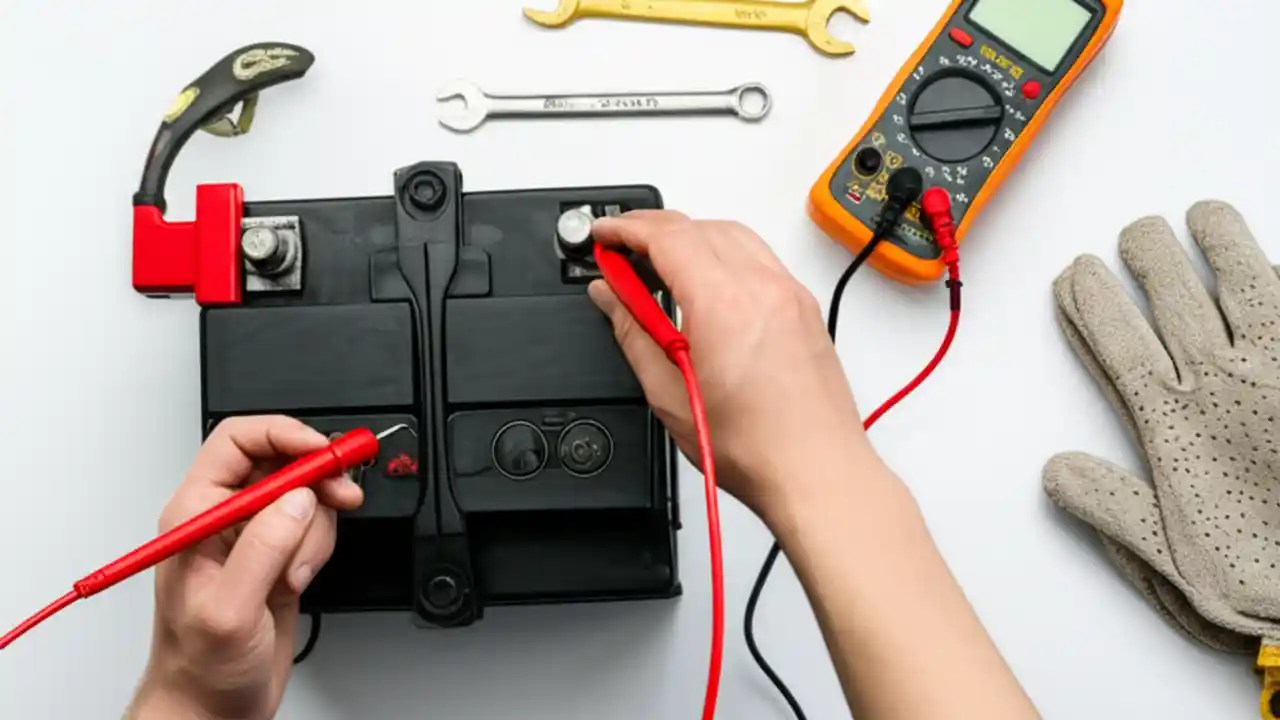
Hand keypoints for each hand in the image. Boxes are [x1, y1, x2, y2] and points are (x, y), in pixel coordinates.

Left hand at [127, 416, 362, 719]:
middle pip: (280, 460)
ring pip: (305, 495)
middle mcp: (224, 517)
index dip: (282, 433)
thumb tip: (296, 499)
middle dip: (316, 477)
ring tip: (298, 570)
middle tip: (342, 491)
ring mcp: (254, 536)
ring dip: (316, 530)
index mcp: (196, 513)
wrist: (213, 705)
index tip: (320, 450)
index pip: (237, 441)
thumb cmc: (199, 666)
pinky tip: (299, 579)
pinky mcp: (279, 554)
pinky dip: (319, 549)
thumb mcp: (228, 608)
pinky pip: (314, 527)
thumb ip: (262, 547)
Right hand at [588, 211, 878, 522]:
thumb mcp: (670, 394)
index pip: (667, 236)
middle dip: (655, 230)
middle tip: (623, 255)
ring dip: (692, 238)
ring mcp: (790, 294)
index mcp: (723, 303)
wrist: (816, 471)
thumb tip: (610, 297)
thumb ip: (633, 333)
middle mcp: (763, 287)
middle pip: (700, 226)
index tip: (604, 234)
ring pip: (734, 235)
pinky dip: (725, 256)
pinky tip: (706, 286)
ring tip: (661, 270)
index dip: (626, 227)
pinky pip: (760, 258)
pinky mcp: (804, 308)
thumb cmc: (755, 447)